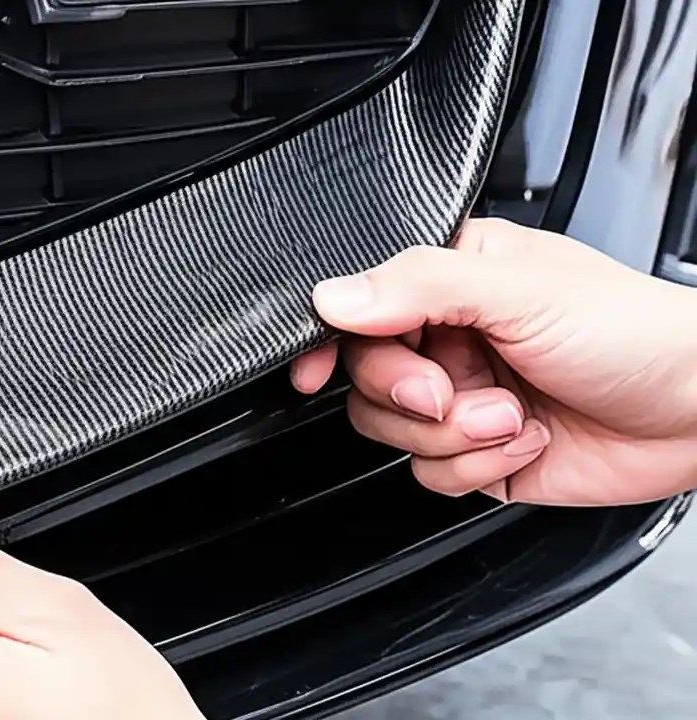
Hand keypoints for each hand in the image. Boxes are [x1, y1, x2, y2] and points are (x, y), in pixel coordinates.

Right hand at [291, 218, 696, 505]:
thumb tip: (333, 297)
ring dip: (453, 435)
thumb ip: (419, 286)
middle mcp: (448, 338)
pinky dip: (476, 466)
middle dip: (409, 393)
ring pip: (392, 432)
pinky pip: (430, 474)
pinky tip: (525, 441)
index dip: (330, 340)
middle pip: (365, 377)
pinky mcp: (479, 453)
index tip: (314, 367)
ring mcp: (462, 398)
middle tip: (451, 391)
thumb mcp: (520, 290)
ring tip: (511, 416)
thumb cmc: (634, 333)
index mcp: (451, 280)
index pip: (358, 306)